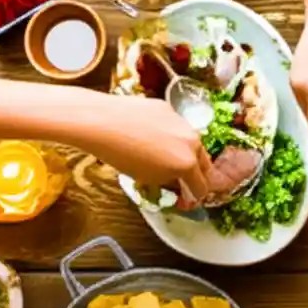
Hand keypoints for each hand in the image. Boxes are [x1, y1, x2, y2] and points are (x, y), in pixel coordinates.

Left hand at [85, 96, 211, 202]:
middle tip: (179, 180)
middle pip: (204, 164)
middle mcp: (192, 141)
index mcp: (188, 164)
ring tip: (163, 156)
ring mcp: (182, 122)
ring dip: (183, 153)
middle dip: (194, 174)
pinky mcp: (169, 107)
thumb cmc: (123, 156)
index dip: (192, 197)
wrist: (103, 121)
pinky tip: (149, 136)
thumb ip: (170, 182)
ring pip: (190, 142)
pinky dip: (169, 135)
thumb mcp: (149, 179)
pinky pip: (175, 126)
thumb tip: (177, 183)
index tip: (183, 199)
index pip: (201, 187)